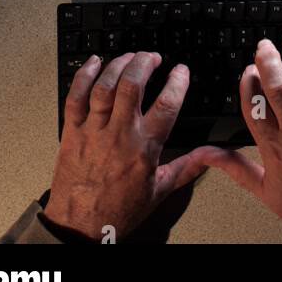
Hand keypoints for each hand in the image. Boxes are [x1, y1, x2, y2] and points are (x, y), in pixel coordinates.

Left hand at [44, 52, 211, 240]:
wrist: (79, 225)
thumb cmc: (118, 211)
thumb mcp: (160, 190)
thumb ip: (187, 167)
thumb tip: (210, 155)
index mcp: (144, 147)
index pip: (167, 104)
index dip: (177, 81)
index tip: (181, 70)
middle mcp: (119, 134)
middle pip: (133, 85)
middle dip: (145, 63)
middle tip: (153, 57)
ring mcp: (93, 131)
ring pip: (105, 86)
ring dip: (119, 65)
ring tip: (130, 57)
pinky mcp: (72, 132)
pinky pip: (75, 97)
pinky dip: (83, 75)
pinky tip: (93, 63)